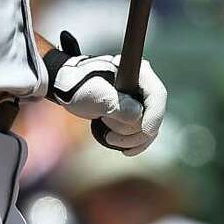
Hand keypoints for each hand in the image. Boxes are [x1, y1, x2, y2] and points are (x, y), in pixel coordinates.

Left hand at [43, 30, 165, 155]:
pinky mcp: (134, 114)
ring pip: (149, 128)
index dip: (155, 114)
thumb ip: (117, 104)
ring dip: (129, 139)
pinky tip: (124, 150)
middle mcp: (143, 86)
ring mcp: (140, 101)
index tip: (146, 130)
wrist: (66, 89)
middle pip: (154, 115)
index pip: (157, 94)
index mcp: (137, 72)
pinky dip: (134, 144)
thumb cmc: (78, 85)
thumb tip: (138, 116)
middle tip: (107, 127)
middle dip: (133, 130)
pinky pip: (143, 134)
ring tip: (107, 135)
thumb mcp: (95, 94)